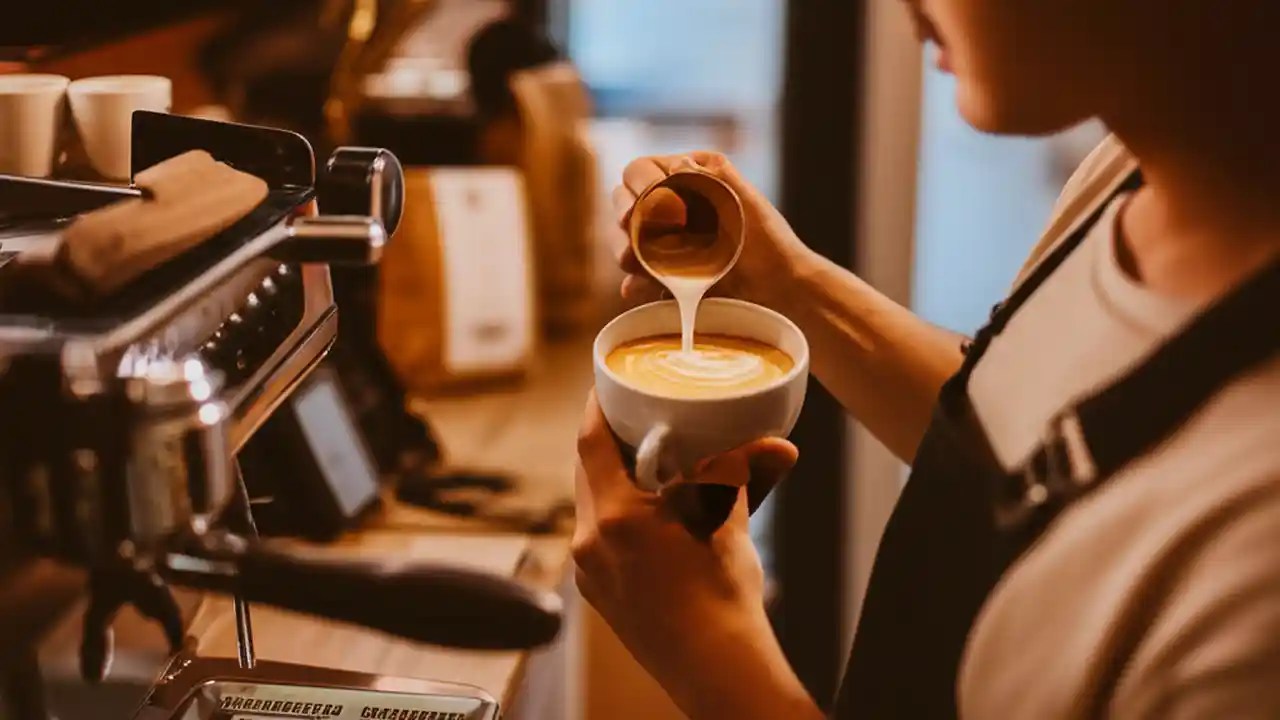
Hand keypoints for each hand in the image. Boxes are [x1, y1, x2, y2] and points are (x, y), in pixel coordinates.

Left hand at [573, 391, 799, 713]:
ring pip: (591, 504)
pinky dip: (615, 514)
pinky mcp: (597, 592)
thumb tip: (777, 444)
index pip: (590, 442)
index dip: (597, 407)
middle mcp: (591, 541)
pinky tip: (648, 514)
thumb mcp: (730, 525)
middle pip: (587, 471)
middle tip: (635, 418)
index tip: (607, 385)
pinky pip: (597, 536)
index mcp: (616, 516)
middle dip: (609, 442)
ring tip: (646, 464)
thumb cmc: (722, 601)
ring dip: (612, 480)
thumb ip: (743, 474)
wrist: (715, 669)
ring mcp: (589, 570)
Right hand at [611, 152, 812, 308]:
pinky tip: (634, 288)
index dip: (637, 182)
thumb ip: (714, 179)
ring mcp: (664, 239)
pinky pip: (638, 274)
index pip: (641, 169)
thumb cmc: (769, 240)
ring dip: (624, 248)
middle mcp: (670, 203)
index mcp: (687, 177)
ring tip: (633, 262)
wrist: (779, 287)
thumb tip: (678, 162)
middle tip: (630, 230)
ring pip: (625, 236)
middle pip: (624, 201)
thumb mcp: (745, 203)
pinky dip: (634, 282)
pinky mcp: (665, 271)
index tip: (645, 198)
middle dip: (623, 215)